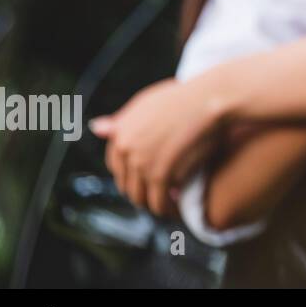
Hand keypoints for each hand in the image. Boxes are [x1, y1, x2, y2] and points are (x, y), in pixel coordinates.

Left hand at [90, 78, 224, 216]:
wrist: (210, 99)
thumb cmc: (186, 97)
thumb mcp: (147, 102)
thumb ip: (122, 120)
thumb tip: (95, 127)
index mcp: (120, 132)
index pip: (116, 166)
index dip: (131, 175)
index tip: (147, 177)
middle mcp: (125, 148)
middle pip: (126, 184)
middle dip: (142, 191)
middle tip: (162, 192)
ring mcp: (141, 163)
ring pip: (140, 197)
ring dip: (153, 204)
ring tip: (170, 203)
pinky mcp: (160, 174)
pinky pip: (159, 202)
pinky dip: (167, 209)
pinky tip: (178, 206)